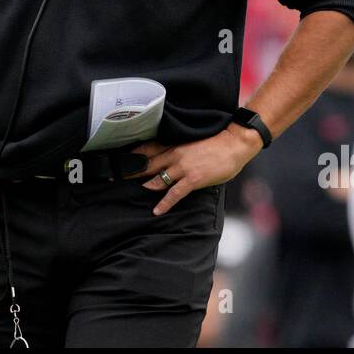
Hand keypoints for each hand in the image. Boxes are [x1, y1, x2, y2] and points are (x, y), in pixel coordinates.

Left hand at [132, 125, 260, 215]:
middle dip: (134, 170)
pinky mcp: (192, 179)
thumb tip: (173, 159)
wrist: (234, 144)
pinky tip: (157, 210)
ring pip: (158, 177)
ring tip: (134, 189)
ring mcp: (183, 167)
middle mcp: (175, 155)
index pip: (149, 148)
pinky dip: (164, 202)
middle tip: (120, 175)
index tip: (123, 157)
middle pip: (149, 163)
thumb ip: (181, 151)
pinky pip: (174, 193)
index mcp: (176, 145)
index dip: (135, 153)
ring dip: (146, 184)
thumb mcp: (194, 143)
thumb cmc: (218, 144)